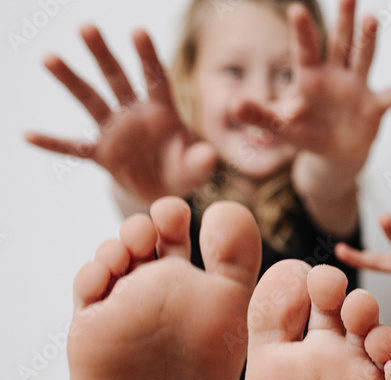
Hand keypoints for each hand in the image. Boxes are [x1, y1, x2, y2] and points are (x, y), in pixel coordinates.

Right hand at [24, 25, 215, 204]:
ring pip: (91, 100)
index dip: (147, 57)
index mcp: (162, 110)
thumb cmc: (184, 170)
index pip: (155, 78)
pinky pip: (74, 147)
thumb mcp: (197, 169)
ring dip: (71, 80)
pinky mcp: (102, 153)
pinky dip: (53, 143)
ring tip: (49, 57)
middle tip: (87, 26)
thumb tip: (210, 157)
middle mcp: (134, 113)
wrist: (164, 191)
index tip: (138, 30)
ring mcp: (115, 131)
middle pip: (117, 78)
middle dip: (103, 53)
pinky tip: (28, 135)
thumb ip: (202, 161)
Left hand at [235, 0, 390, 163]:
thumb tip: (233, 105)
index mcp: (309, 75)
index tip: (297, 9)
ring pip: (363, 58)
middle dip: (343, 18)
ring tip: (373, 19)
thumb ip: (258, 114)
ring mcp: (357, 87)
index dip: (302, 31)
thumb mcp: (278, 127)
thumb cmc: (304, 132)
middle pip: (339, 41)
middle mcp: (335, 74)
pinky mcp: (374, 107)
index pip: (305, 49)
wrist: (332, 152)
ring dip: (369, 40)